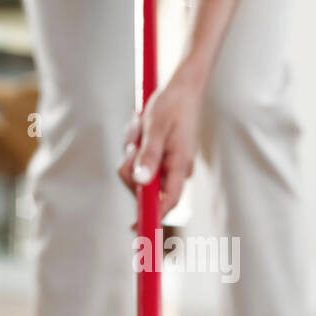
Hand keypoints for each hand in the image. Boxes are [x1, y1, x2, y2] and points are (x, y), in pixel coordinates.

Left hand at [118, 70, 203, 214]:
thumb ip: (148, 156)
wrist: (183, 87)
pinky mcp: (163, 156)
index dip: (152, 215)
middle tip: (133, 144)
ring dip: (133, 153)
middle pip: (146, 186)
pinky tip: (141, 129)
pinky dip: (136, 147)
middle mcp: (176, 169)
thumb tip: (141, 182)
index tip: (135, 227)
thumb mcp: (155, 128)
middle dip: (132, 168)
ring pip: (140, 172)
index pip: (169, 200)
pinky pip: (142, 161)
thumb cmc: (172, 105)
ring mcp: (170, 163)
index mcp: (179, 165)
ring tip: (140, 128)